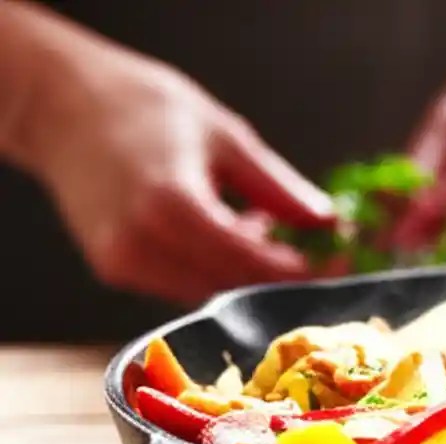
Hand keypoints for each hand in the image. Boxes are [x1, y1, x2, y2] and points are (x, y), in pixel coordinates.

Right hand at [26, 40, 332, 305]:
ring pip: (211, 290)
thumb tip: (328, 222)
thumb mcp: (227, 137)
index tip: (337, 259)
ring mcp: (124, 263)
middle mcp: (143, 244)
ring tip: (265, 228)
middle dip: (281, 274)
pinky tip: (229, 232)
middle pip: (236, 284)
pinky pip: (182, 283)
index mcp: (174, 205)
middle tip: (315, 251)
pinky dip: (215, 268)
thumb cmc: (144, 108)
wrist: (63, 106)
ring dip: (248, 271)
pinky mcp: (115, 269)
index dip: (303, 268)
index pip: (256, 263)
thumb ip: (279, 188)